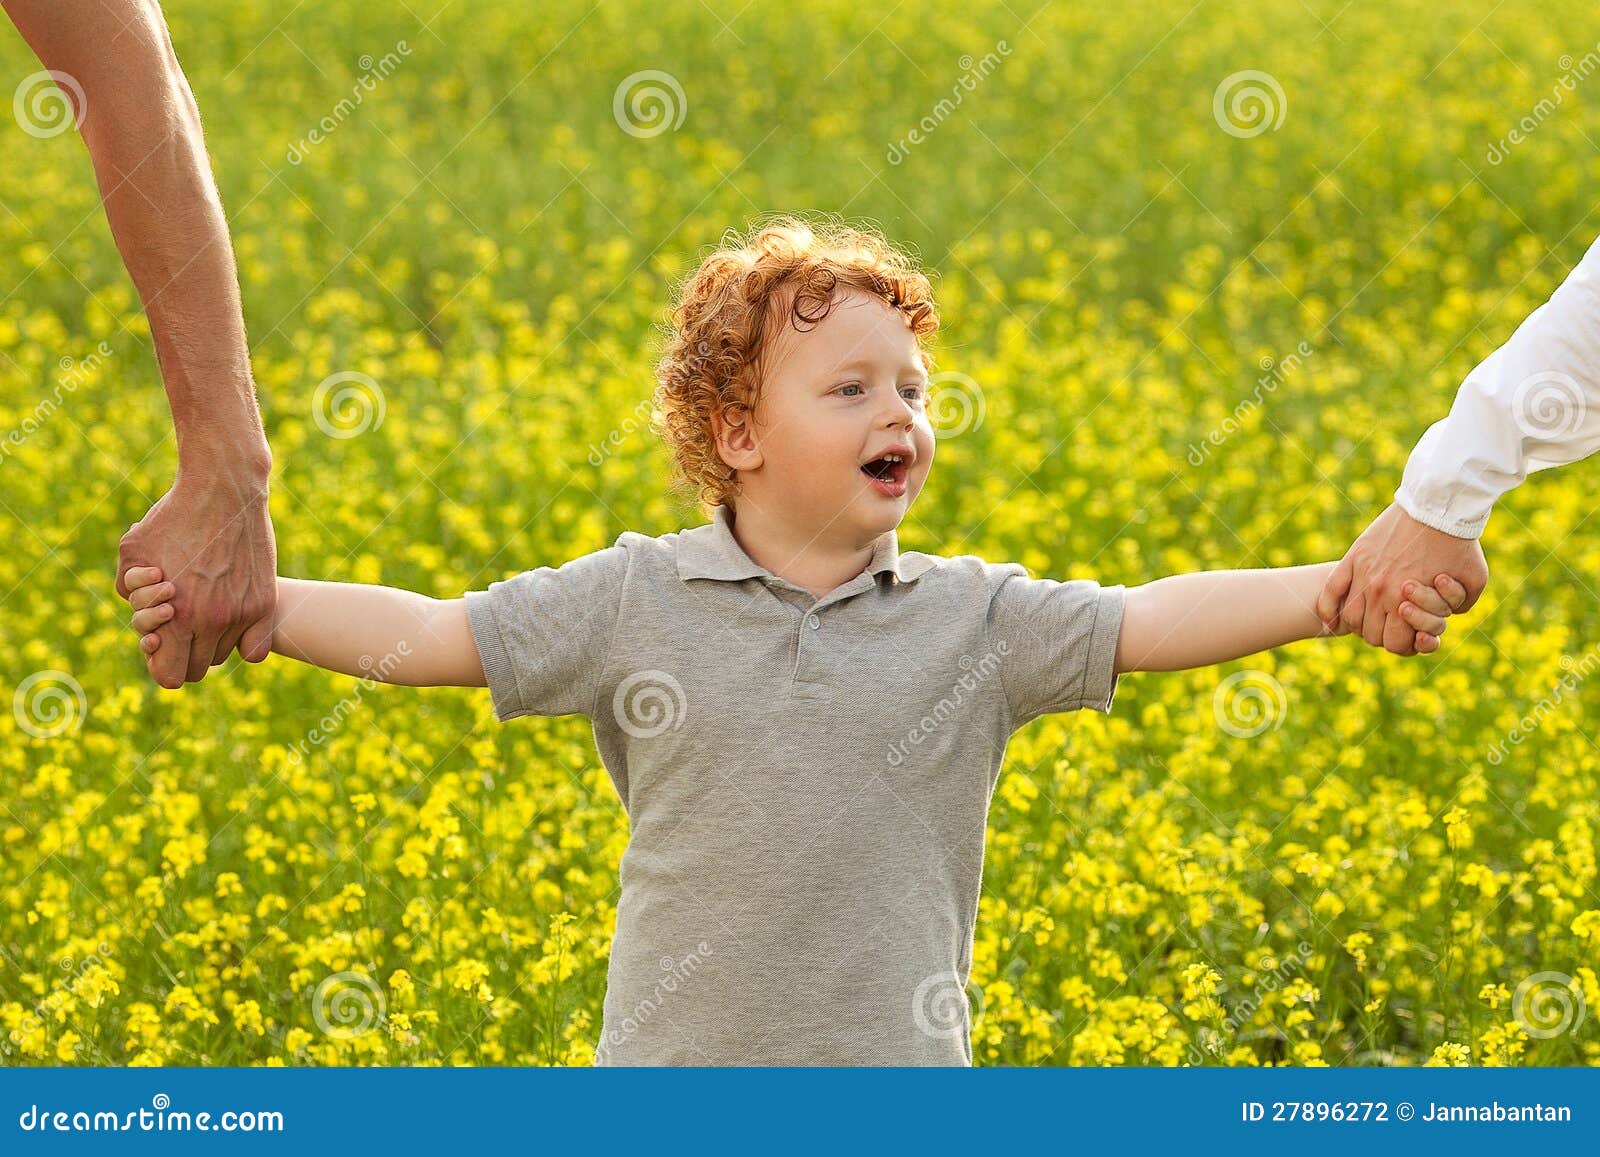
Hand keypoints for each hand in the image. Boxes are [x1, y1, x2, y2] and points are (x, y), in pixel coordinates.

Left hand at [115, 468, 276, 688]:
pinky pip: (256, 651)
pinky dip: (244, 643)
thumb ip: (126, 589)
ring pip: (224, 656)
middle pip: (197, 670)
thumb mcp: (132, 549)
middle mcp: (211, 621)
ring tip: (205, 610)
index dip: (160, 664)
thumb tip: (141, 614)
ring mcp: (241, 613)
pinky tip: (234, 619)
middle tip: (181, 624)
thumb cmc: (173, 517)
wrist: (224, 490)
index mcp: (175, 616)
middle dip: (184, 653)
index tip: (161, 645)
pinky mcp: (263, 601)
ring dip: (211, 642)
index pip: (170, 676)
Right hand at [1315, 501, 1488, 655]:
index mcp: (1407, 603)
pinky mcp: (1354, 557)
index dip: (1406, 645)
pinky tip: (1332, 618)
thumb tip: (1444, 619)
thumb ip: (1459, 607)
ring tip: (1373, 617)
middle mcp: (1380, 593)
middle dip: (1385, 635)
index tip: (1413, 635)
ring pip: (1350, 617)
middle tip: (1396, 624)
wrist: (1438, 506)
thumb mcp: (1473, 583)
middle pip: (1370, 635)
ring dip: (1360, 624)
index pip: (1395, 644)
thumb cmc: (1459, 545)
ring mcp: (1363, 574)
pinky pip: (1330, 591)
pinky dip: (1328, 609)